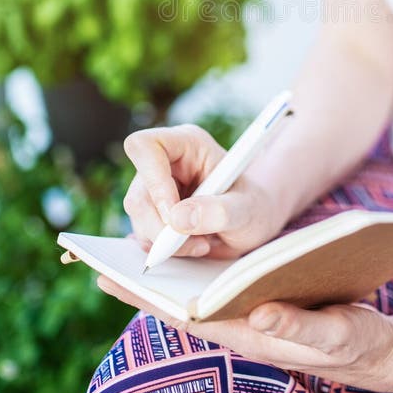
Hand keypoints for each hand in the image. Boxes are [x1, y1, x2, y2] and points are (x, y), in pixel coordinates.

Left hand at [96, 276, 392, 392]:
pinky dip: (198, 273)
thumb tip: (258, 312)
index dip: (148, 297)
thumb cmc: (355, 343)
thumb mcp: (334, 334)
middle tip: (105, 261)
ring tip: (137, 251)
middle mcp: (244, 326)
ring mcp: (251, 316)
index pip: (189, 317)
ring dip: (169, 277)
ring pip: (199, 296)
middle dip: (146, 284)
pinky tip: (189, 254)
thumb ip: (299, 326)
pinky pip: (221, 289)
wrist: (376, 350)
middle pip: (185, 305)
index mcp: (253, 335)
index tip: (107, 277)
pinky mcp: (263, 306)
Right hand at [122, 124, 284, 259]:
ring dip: (166, 241)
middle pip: (137, 193)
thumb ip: (218, 211)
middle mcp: (166, 162)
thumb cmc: (255, 206)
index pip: (146, 147)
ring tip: (203, 243)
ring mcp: (156, 188)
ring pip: (137, 218)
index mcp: (188, 144)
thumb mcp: (247, 209)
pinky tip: (192, 245)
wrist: (255, 223)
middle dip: (162, 226)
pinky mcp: (153, 212)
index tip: (174, 214)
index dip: (153, 181)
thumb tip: (179, 219)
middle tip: (196, 242)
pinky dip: (165, 248)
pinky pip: (143, 234)